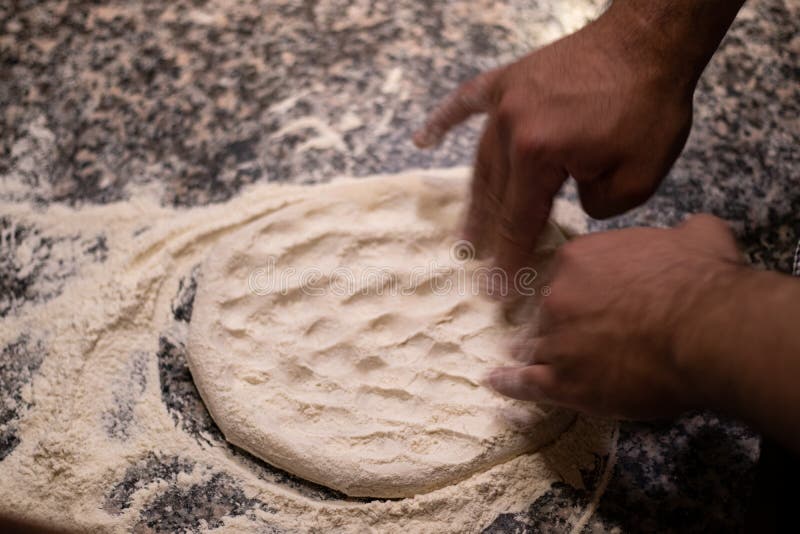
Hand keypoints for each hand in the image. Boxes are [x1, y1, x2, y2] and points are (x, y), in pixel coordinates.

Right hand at [414, 5, 694, 277]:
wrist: (650, 41)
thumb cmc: (650, 106)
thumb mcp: (637, 178)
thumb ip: (595, 209)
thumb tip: (572, 206)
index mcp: (538, 154)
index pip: (519, 220)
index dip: (510, 258)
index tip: (497, 290)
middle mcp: (510, 128)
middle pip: (495, 194)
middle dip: (488, 236)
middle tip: (475, 266)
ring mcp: (504, 100)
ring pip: (482, 160)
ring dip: (474, 198)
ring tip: (465, 231)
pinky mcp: (509, 79)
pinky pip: (466, 102)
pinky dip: (444, 121)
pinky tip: (423, 140)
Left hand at [487, 215, 744, 418]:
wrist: (710, 333)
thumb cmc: (705, 283)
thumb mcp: (698, 236)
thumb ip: (681, 233)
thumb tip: (691, 230)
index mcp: (579, 258)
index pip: (562, 274)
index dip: (574, 291)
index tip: (584, 302)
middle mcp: (557, 296)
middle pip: (543, 311)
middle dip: (556, 323)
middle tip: (574, 336)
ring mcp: (555, 340)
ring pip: (532, 347)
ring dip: (533, 353)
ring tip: (527, 361)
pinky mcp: (560, 381)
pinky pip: (522, 383)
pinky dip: (508, 383)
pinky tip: (497, 383)